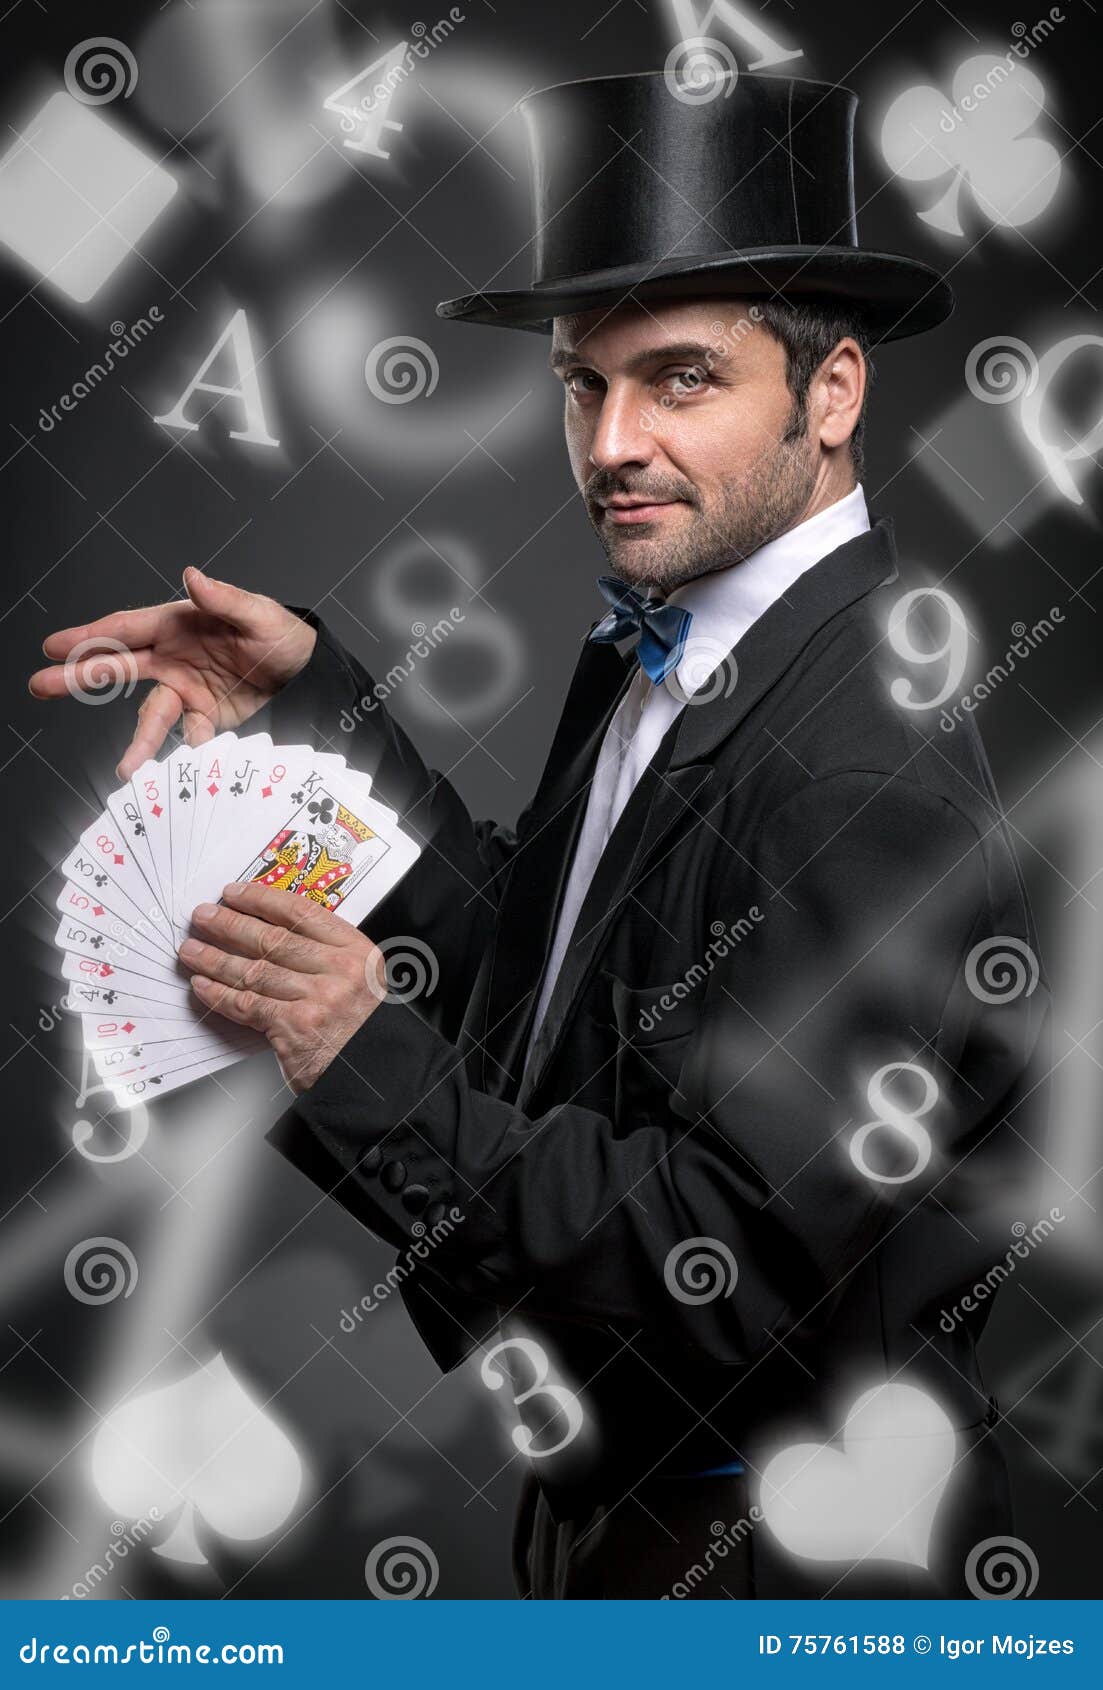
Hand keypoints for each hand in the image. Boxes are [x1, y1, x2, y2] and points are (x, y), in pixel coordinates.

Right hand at [28, 570, 316, 777]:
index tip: (54, 645)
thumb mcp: (260, 616)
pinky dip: (188, 750)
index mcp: (178, 625)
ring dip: (139, 742)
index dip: (89, 636)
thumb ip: (224, 600)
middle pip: (118, 668)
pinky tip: (190, 761)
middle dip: (79, 677)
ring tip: (126, 769)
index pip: (125, 629)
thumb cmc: (283, 636)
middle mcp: (173, 658)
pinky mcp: (205, 718)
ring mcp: (186, 691)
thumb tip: (191, 576)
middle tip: (39, 685)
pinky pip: (188, 737)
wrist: (311, 676)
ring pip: (150, 716)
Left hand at [178, 882, 387, 1093]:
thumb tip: (274, 935)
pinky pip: (247, 1004)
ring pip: (254, 970)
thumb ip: (326, 957)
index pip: (301, 913)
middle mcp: (338, 970)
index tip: (235, 894)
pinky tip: (202, 985)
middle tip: (204, 916)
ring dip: (215, 959)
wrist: (379, 1072)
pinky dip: (220, 994)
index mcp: (357, 951)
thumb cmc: (368, 1029)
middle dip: (229, 924)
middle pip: (272, 938)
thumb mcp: (363, 980)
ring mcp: (317, 998)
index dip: (261, 900)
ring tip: (192, 949)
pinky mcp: (295, 1027)